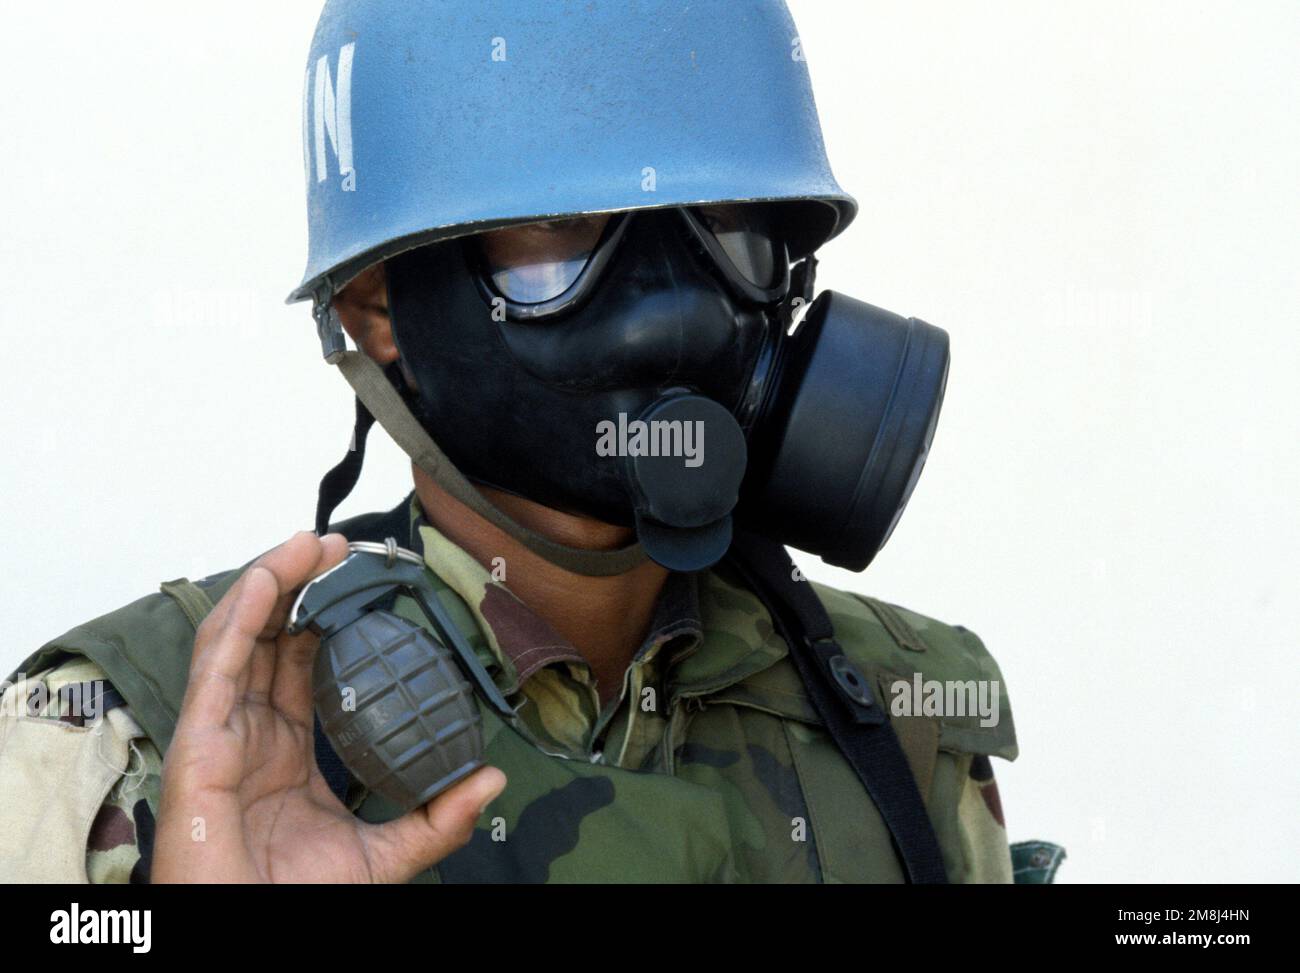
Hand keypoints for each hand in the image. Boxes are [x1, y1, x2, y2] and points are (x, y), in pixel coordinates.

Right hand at [152, 531, 505, 882]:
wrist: (253, 939)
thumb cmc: (297, 907)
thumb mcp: (385, 856)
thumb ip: (437, 818)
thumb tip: (493, 781)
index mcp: (283, 752)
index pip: (296, 665)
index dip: (321, 619)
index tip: (355, 579)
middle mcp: (246, 735)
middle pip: (265, 639)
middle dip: (296, 586)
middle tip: (337, 545)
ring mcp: (218, 737)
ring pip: (236, 640)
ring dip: (269, 584)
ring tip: (309, 543)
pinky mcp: (196, 748)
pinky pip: (214, 671)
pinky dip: (237, 620)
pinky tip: (266, 581)